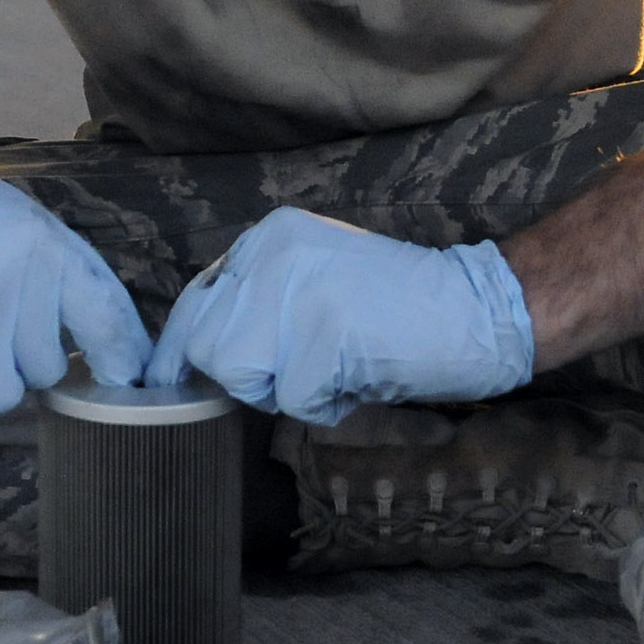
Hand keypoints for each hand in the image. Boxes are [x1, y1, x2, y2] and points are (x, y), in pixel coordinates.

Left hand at [144, 206, 534, 425]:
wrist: (478, 308)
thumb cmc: (400, 306)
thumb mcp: (315, 277)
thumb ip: (259, 301)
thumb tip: (194, 351)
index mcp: (269, 237)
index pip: (196, 301)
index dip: (180, 350)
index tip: (165, 382)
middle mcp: (273, 255)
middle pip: (206, 344)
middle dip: (244, 376)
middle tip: (302, 373)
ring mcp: (297, 293)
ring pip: (240, 375)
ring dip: (285, 391)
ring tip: (336, 368)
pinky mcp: (323, 337)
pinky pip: (295, 402)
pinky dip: (329, 406)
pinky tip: (364, 377)